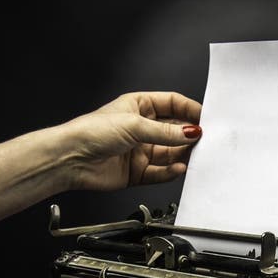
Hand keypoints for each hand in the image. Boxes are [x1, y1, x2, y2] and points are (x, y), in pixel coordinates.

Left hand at [0, 90, 201, 232]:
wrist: (72, 159)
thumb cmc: (92, 132)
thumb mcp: (134, 125)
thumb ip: (165, 132)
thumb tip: (190, 132)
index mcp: (138, 106)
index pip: (171, 105)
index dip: (189, 110)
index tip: (206, 118)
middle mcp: (141, 128)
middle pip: (173, 131)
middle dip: (189, 136)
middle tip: (205, 141)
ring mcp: (139, 151)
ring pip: (169, 153)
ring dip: (182, 155)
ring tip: (194, 157)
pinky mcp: (137, 172)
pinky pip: (159, 172)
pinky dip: (169, 172)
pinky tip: (178, 169)